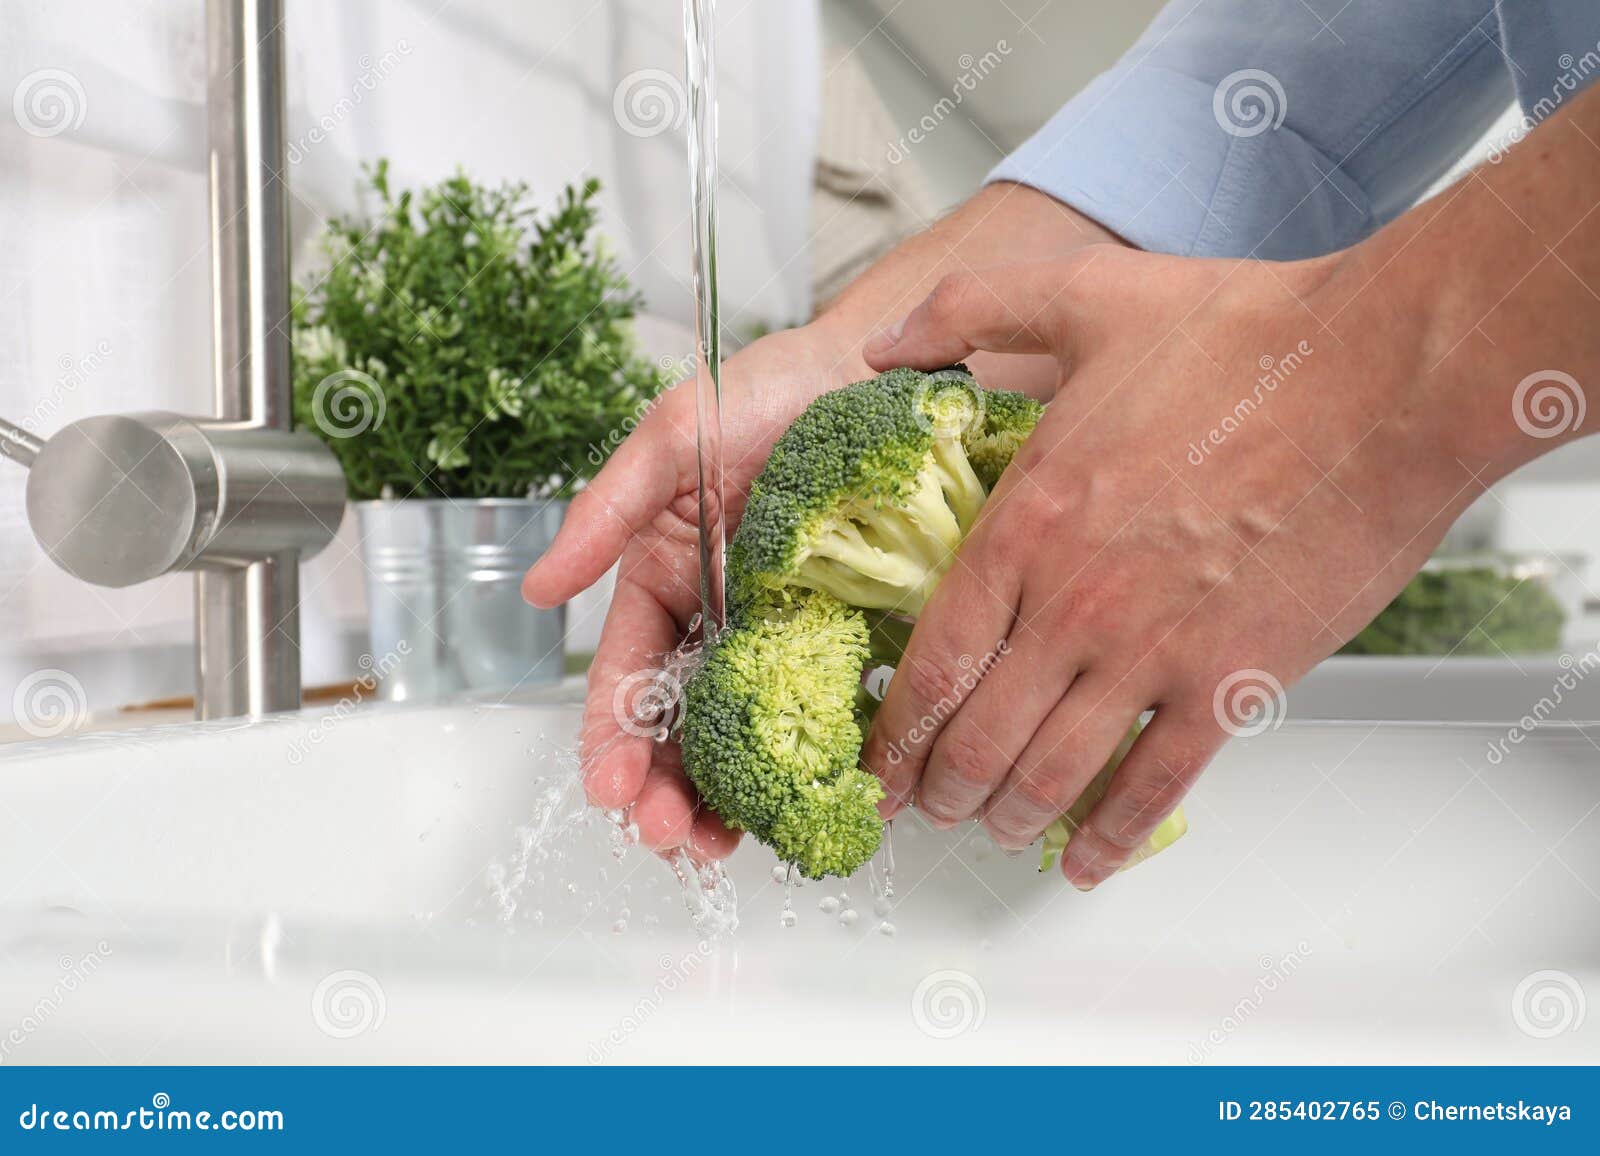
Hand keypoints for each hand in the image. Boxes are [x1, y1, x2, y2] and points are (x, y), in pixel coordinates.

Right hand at [523, 184, 1124, 860]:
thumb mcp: (676, 435)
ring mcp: (785, 641)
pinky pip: (824, 716)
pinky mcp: (848, 644)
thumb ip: (607, 508)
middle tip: (676, 839)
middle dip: (663, 792)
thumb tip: (539, 586)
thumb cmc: (772, 389)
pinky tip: (808, 804)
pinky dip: (808, 767)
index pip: (624, 677)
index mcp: (665, 581)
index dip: (611, 740)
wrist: (882, 372)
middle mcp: (719, 623)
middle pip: (677, 729)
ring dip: (724, 802)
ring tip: (722, 847)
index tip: (615, 791)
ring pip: (743, 741)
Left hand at [859, 245, 1479, 887]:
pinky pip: (1158, 785)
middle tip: (922, 807)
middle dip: (937, 787)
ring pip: (1052, 771)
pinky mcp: (1235, 680)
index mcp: (1027, 522)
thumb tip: (884, 342)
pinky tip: (1087, 859)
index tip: (876, 758)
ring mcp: (1155, 651)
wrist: (1384, 375)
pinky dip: (1113, 835)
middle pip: (977, 734)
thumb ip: (967, 311)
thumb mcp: (1081, 298)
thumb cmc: (1246, 337)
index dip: (892, 728)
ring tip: (990, 827)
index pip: (930, 658)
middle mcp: (1075, 603)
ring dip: (1007, 815)